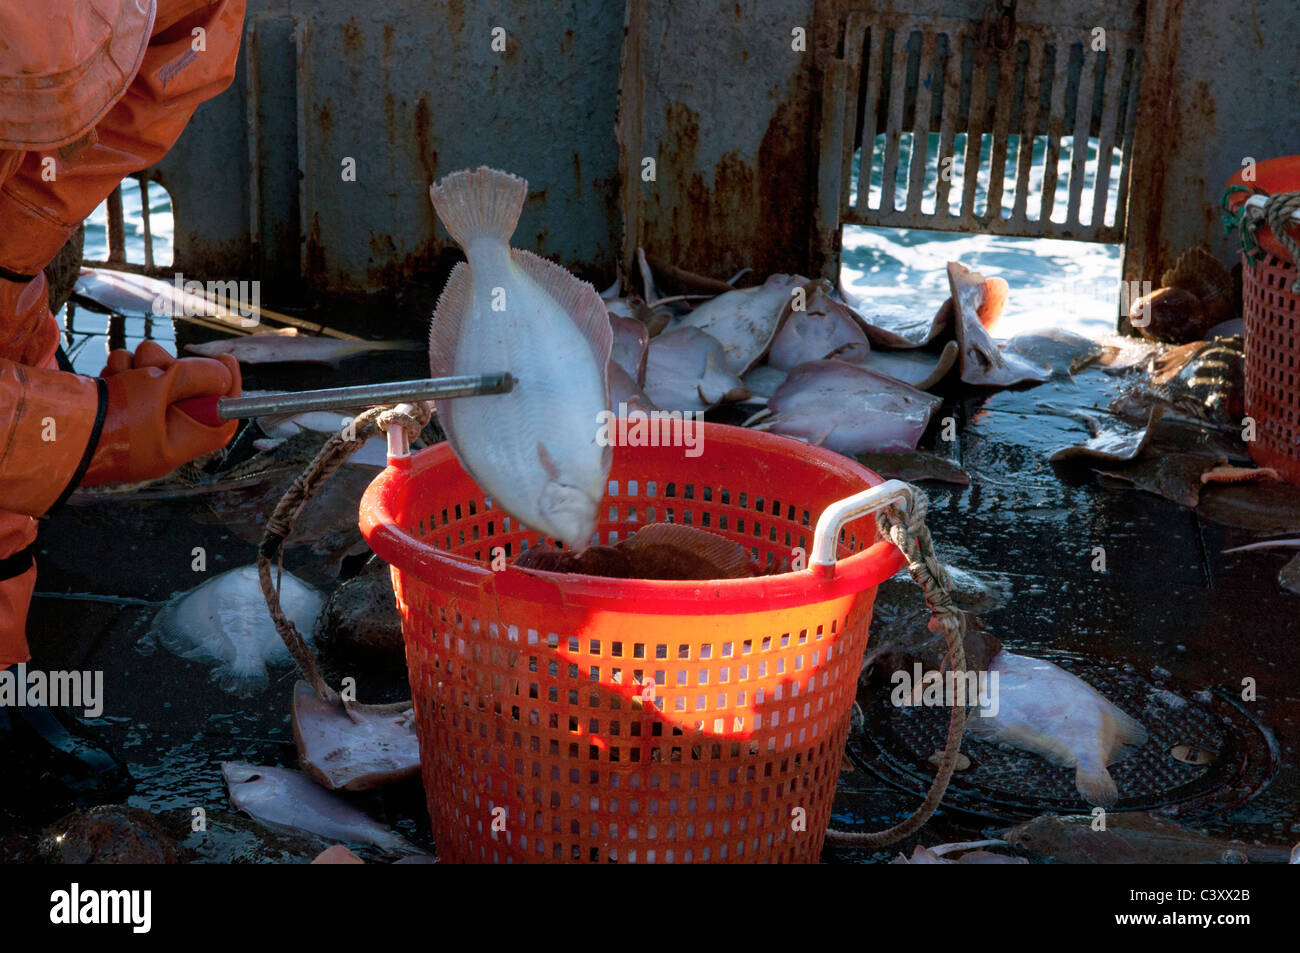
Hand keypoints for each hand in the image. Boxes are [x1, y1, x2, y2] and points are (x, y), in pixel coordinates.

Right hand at [83, 342, 240, 483]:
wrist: (51, 429)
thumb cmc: (110, 415)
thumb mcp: (161, 387)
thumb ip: (197, 377)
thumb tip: (223, 374)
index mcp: (178, 445)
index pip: (220, 422)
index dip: (230, 391)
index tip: (228, 361)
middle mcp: (158, 440)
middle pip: (186, 397)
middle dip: (176, 368)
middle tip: (159, 358)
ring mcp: (133, 427)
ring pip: (155, 385)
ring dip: (145, 365)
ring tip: (129, 365)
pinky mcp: (110, 413)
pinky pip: (128, 387)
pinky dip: (123, 373)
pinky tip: (112, 370)